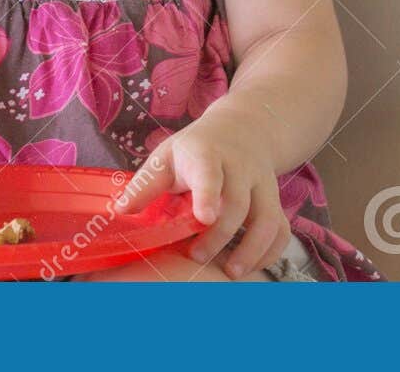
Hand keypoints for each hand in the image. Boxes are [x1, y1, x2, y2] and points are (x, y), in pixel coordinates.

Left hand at [109, 106, 289, 278]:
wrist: (244, 128)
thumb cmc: (197, 148)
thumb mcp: (167, 156)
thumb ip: (146, 185)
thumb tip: (118, 212)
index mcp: (207, 153)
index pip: (210, 172)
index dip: (208, 194)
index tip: (204, 217)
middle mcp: (240, 167)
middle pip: (237, 203)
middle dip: (219, 235)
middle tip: (196, 256)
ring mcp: (261, 184)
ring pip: (267, 217)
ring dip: (252, 248)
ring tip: (232, 272)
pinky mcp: (274, 199)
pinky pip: (281, 228)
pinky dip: (271, 250)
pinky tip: (251, 265)